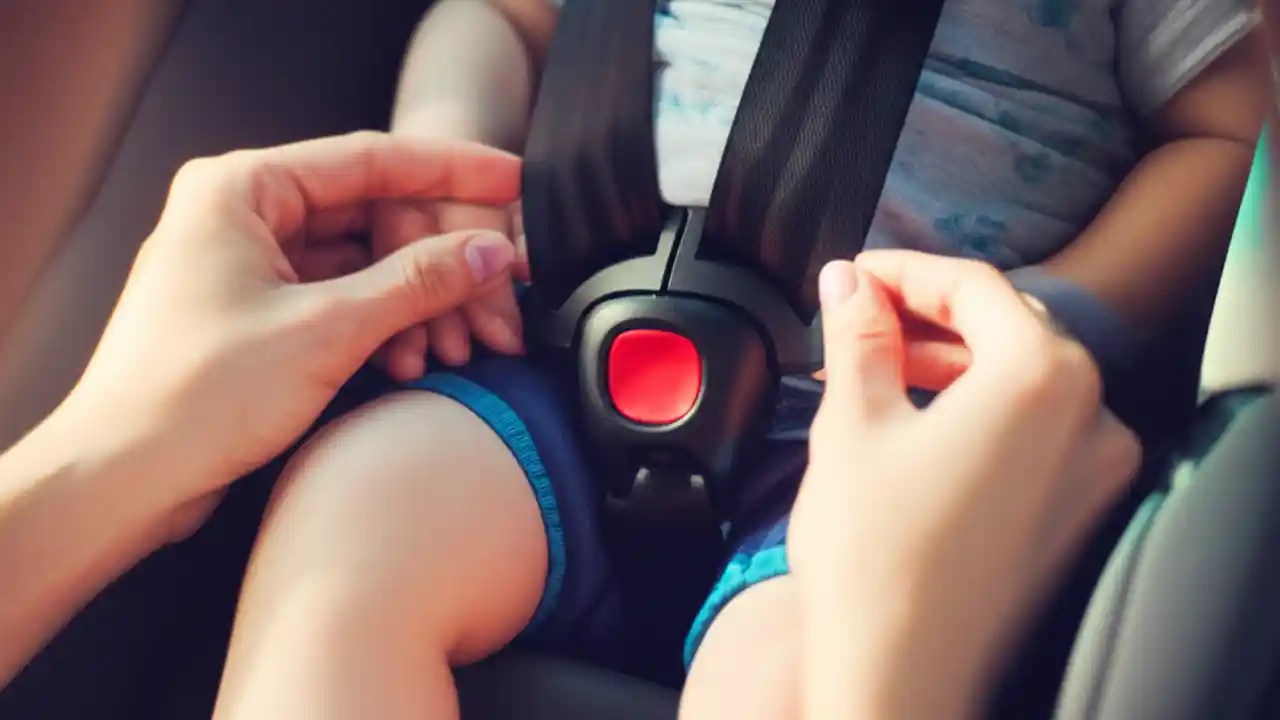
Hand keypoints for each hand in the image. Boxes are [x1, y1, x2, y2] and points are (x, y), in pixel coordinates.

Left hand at [57, 132, 520, 535]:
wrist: (126, 479)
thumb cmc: (194, 397)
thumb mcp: (326, 330)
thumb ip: (418, 283)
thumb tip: (490, 253)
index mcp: (242, 189)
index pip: (372, 159)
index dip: (454, 170)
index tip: (512, 182)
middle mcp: (242, 215)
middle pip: (374, 214)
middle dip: (438, 260)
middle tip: (495, 292)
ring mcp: (250, 265)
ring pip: (362, 261)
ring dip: (415, 301)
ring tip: (454, 345)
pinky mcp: (259, 312)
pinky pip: (340, 298)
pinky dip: (381, 325)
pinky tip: (409, 362)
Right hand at [789, 251, 1140, 718]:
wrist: (896, 672)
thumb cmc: (875, 558)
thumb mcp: (854, 421)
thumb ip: (858, 333)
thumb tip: (850, 281)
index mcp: (1042, 378)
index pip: (974, 285)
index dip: (903, 270)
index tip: (855, 274)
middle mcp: (1089, 417)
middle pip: (1005, 327)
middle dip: (925, 315)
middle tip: (856, 316)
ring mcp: (1091, 469)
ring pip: (1018, 379)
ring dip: (948, 363)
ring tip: (872, 370)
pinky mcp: (1075, 510)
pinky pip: (1031, 429)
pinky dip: (976, 410)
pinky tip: (914, 419)